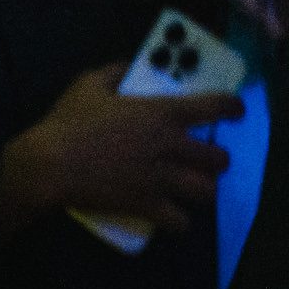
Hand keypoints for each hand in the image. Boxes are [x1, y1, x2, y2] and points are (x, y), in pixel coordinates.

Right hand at [0, 61, 241, 238]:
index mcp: (164, 113)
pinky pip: (179, 222)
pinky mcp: (148, 206)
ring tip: (196, 190)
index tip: (238, 111)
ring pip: (206, 191)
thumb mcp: (89, 84)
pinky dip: (179, 222)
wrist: (50, 164)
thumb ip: (114, 72)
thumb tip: (127, 67)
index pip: (214, 107)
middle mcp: (172, 146)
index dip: (232, 108)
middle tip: (210, 161)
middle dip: (218, 160)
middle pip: (217, 158)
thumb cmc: (69, 122)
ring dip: (204, 190)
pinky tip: (174, 219)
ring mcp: (162, 178)